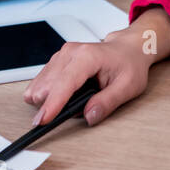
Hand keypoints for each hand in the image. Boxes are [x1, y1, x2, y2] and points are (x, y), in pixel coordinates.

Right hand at [23, 8, 169, 126]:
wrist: (128, 49)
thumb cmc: (129, 64)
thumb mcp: (128, 87)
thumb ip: (107, 102)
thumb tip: (90, 116)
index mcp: (88, 57)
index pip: (64, 83)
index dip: (52, 103)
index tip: (42, 120)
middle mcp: (70, 53)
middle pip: (47, 86)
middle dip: (54, 105)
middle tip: (77, 108)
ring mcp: (62, 55)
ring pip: (40, 85)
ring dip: (51, 100)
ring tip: (78, 99)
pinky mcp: (57, 61)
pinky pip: (42, 82)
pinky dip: (50, 94)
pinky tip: (68, 95)